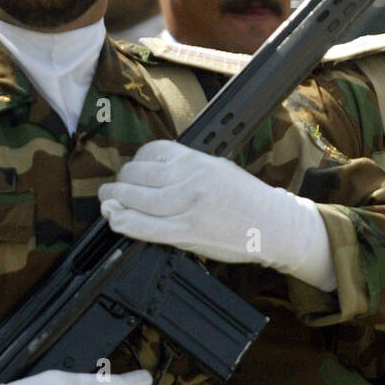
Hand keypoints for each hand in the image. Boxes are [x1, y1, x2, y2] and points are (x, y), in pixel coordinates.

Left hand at [98, 139, 335, 289]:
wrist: (275, 225)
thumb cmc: (249, 199)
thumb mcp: (218, 169)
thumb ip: (187, 168)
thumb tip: (153, 172)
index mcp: (198, 160)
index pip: (152, 152)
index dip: (134, 162)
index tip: (131, 171)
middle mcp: (192, 179)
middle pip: (139, 176)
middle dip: (120, 183)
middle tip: (112, 190)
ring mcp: (190, 205)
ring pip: (139, 199)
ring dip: (115, 201)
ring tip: (108, 203)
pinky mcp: (190, 232)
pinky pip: (148, 227)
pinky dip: (127, 223)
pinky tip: (116, 221)